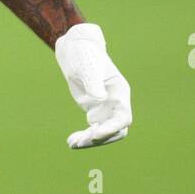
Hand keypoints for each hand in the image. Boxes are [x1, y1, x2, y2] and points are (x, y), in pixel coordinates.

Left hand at [55, 23, 131, 148]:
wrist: (76, 49)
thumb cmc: (84, 54)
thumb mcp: (87, 67)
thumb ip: (94, 82)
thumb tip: (100, 99)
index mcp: (119, 92)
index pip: (123, 117)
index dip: (112, 128)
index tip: (95, 134)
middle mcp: (115, 103)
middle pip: (114, 130)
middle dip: (100, 139)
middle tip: (81, 142)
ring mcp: (105, 108)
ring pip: (103, 133)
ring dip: (89, 141)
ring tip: (72, 144)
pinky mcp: (94, 111)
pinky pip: (92, 130)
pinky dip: (83, 137)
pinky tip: (71, 142)